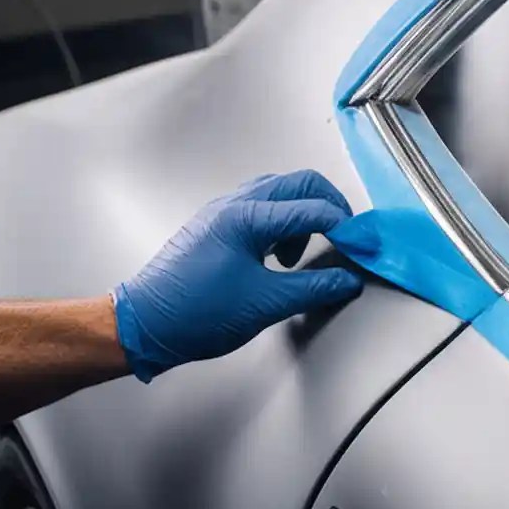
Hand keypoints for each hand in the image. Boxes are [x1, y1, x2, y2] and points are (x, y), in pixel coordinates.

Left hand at [113, 170, 363, 381]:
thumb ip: (313, 288)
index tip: (365, 247)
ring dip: (305, 214)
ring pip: (279, 192)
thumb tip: (348, 281)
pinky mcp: (217, 226)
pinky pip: (261, 207)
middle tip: (347, 237)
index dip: (347, 228)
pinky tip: (279, 257)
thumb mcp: (265, 304)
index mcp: (247, 217)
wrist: (143, 325)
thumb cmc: (196, 313)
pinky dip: (283, 223)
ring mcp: (223, 212)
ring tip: (306, 254)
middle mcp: (235, 204)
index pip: (313, 209)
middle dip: (331, 207)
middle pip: (299, 183)